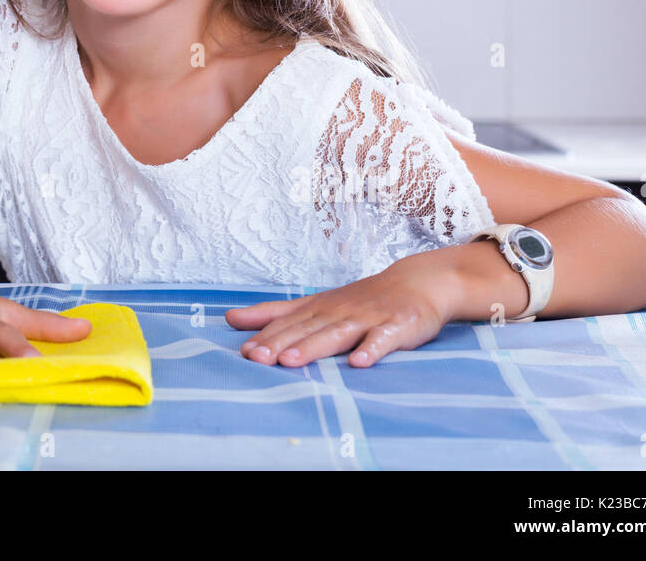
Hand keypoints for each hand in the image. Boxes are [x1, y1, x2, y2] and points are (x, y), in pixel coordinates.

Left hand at [224, 253, 458, 367]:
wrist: (416, 282)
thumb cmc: (360, 299)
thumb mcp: (314, 303)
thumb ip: (274, 314)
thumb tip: (230, 319)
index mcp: (318, 308)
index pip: (287, 323)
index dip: (265, 337)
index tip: (243, 352)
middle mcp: (338, 312)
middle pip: (305, 330)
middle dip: (279, 344)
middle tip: (256, 358)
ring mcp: (367, 319)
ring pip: (336, 334)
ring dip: (313, 347)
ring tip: (291, 361)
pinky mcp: (396, 327)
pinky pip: (383, 340)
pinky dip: (371, 349)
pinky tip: (358, 364)